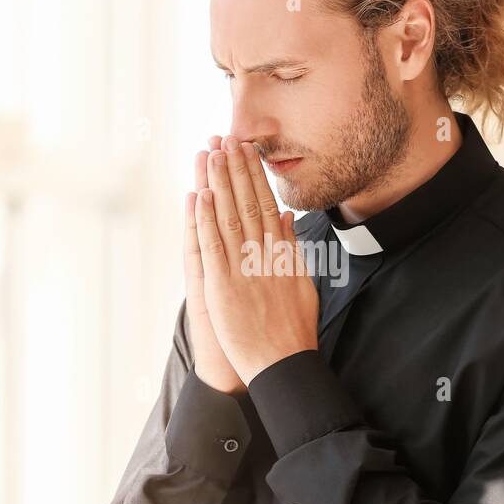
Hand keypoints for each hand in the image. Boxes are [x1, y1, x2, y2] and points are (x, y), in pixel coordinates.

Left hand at [191, 137, 318, 384]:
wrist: (284, 364)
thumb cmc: (293, 330)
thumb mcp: (302, 283)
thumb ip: (292, 248)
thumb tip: (286, 216)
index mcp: (281, 254)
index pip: (266, 204)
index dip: (255, 175)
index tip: (247, 150)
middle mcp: (262, 257)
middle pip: (247, 204)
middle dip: (235, 169)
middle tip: (226, 138)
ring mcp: (242, 270)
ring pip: (229, 218)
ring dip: (219, 184)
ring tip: (211, 154)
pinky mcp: (222, 287)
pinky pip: (212, 248)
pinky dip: (206, 221)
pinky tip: (201, 196)